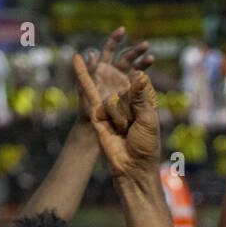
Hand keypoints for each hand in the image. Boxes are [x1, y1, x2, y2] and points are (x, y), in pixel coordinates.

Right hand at [73, 60, 159, 181]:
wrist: (131, 167)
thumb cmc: (145, 146)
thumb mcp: (148, 119)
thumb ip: (140, 96)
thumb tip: (139, 73)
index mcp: (143, 102)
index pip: (140, 85)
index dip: (140, 96)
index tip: (143, 112)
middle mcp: (127, 103)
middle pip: (124, 90)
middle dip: (128, 109)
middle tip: (132, 128)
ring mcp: (111, 107)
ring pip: (111, 99)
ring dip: (117, 116)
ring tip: (122, 131)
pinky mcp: (97, 114)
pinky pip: (89, 92)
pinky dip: (82, 75)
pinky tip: (77, 59)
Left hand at [77, 27, 153, 123]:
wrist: (96, 131)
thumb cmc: (87, 112)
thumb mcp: (85, 90)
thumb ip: (87, 72)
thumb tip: (90, 54)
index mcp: (102, 68)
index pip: (109, 48)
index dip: (115, 38)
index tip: (123, 30)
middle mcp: (114, 73)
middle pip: (126, 57)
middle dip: (136, 50)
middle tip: (146, 45)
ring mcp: (123, 84)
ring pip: (135, 69)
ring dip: (144, 62)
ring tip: (151, 58)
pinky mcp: (131, 96)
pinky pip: (139, 86)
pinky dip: (145, 80)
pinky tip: (150, 77)